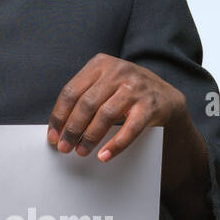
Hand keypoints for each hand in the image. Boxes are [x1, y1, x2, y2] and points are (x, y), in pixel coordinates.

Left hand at [45, 53, 186, 161]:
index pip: (70, 91)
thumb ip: (84, 97)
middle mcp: (118, 71)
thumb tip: (59, 127)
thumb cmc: (126, 93)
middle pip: (86, 104)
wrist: (166, 96)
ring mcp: (136, 87)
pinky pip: (130, 128)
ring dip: (90, 137)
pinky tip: (104, 155)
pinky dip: (116, 144)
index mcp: (100, 64)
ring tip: (81, 151)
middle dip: (72, 129)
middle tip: (64, 147)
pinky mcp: (150, 105)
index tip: (53, 136)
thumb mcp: (104, 84)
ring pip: (105, 115)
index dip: (59, 116)